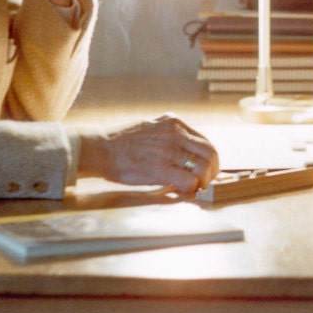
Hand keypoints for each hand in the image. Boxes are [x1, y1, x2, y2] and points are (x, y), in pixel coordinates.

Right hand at [75, 114, 219, 194]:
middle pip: (211, 154)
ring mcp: (169, 150)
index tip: (203, 171)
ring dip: (202, 182)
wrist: (100, 149)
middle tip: (203, 183)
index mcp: (174, 122)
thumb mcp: (152, 128)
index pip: (205, 142)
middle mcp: (175, 133)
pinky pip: (189, 181)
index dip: (209, 160)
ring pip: (204, 167)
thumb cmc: (122, 143)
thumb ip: (171, 136)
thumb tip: (187, 154)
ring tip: (192, 188)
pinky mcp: (160, 168)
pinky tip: (180, 190)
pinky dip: (190, 188)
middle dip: (212, 171)